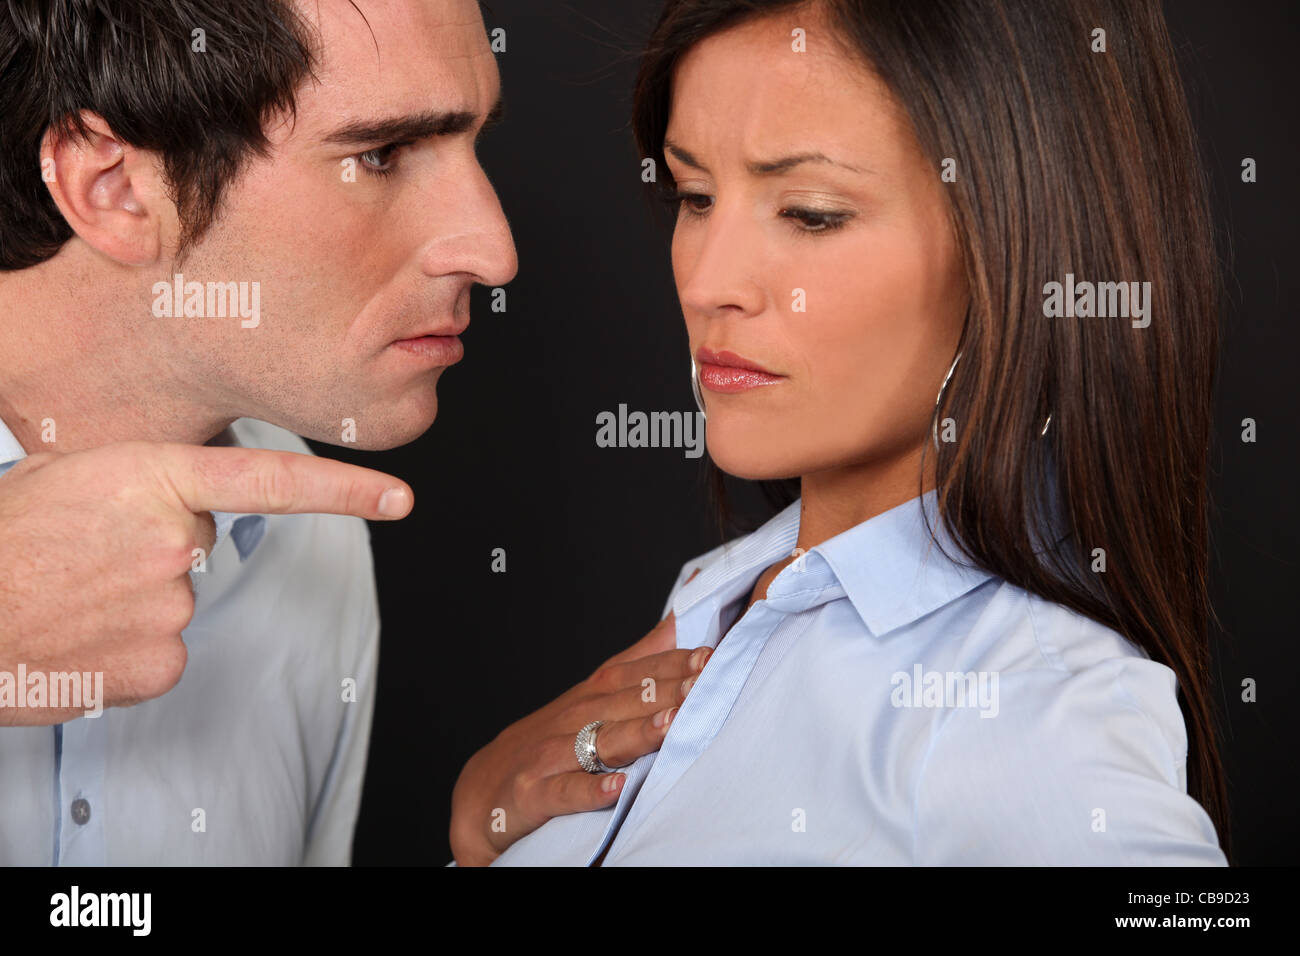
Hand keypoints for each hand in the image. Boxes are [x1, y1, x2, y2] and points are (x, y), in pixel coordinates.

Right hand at [0, 441, 411, 724]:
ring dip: (136, 600)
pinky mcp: (158, 664)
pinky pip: (161, 651)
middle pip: (199, 545)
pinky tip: (82, 634)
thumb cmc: (1, 539)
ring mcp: (170, 606)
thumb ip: (144, 481)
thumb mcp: (71, 475)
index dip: (345, 490)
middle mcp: (174, 539)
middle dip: (157, 549)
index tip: (400, 497)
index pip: (272, 481)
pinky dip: (127, 648)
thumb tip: (184, 508)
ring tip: (73, 593)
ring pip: (176, 600)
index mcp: (153, 479)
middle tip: (89, 554)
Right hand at [449, 601, 709, 866]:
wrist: (482, 792)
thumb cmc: (550, 741)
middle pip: (627, 701)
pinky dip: (591, 790)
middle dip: (668, 691)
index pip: (637, 671)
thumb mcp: (593, 696)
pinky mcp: (534, 794)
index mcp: (594, 695)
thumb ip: (641, 659)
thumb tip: (683, 618)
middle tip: (705, 683)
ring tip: (671, 723)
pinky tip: (617, 787)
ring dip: (638, 731)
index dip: (674, 663)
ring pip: (602, 741)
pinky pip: (566, 792)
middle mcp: (575, 718)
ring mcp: (552, 755)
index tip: (710, 655)